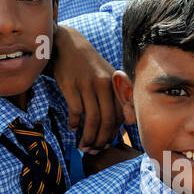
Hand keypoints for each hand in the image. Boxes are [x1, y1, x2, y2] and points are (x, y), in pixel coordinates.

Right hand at [52, 26, 122, 151]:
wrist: (68, 43)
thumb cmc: (89, 65)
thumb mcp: (108, 76)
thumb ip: (118, 96)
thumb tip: (126, 123)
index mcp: (115, 84)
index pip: (120, 115)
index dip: (114, 133)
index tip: (107, 144)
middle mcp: (104, 84)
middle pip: (107, 121)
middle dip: (101, 140)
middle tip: (94, 150)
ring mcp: (87, 84)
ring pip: (92, 120)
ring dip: (88, 137)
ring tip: (83, 146)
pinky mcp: (70, 85)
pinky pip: (75, 111)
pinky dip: (74, 124)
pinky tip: (73, 128)